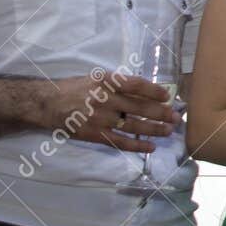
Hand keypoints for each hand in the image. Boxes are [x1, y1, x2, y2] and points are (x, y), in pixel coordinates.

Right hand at [41, 71, 178, 154]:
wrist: (49, 103)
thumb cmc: (76, 88)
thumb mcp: (96, 78)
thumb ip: (118, 84)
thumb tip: (146, 91)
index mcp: (106, 81)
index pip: (136, 85)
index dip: (154, 91)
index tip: (167, 96)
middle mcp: (105, 99)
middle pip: (140, 107)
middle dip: (161, 113)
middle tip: (176, 117)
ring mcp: (101, 118)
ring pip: (134, 125)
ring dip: (155, 129)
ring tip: (169, 131)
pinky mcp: (96, 134)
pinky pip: (121, 141)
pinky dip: (137, 145)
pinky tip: (150, 147)